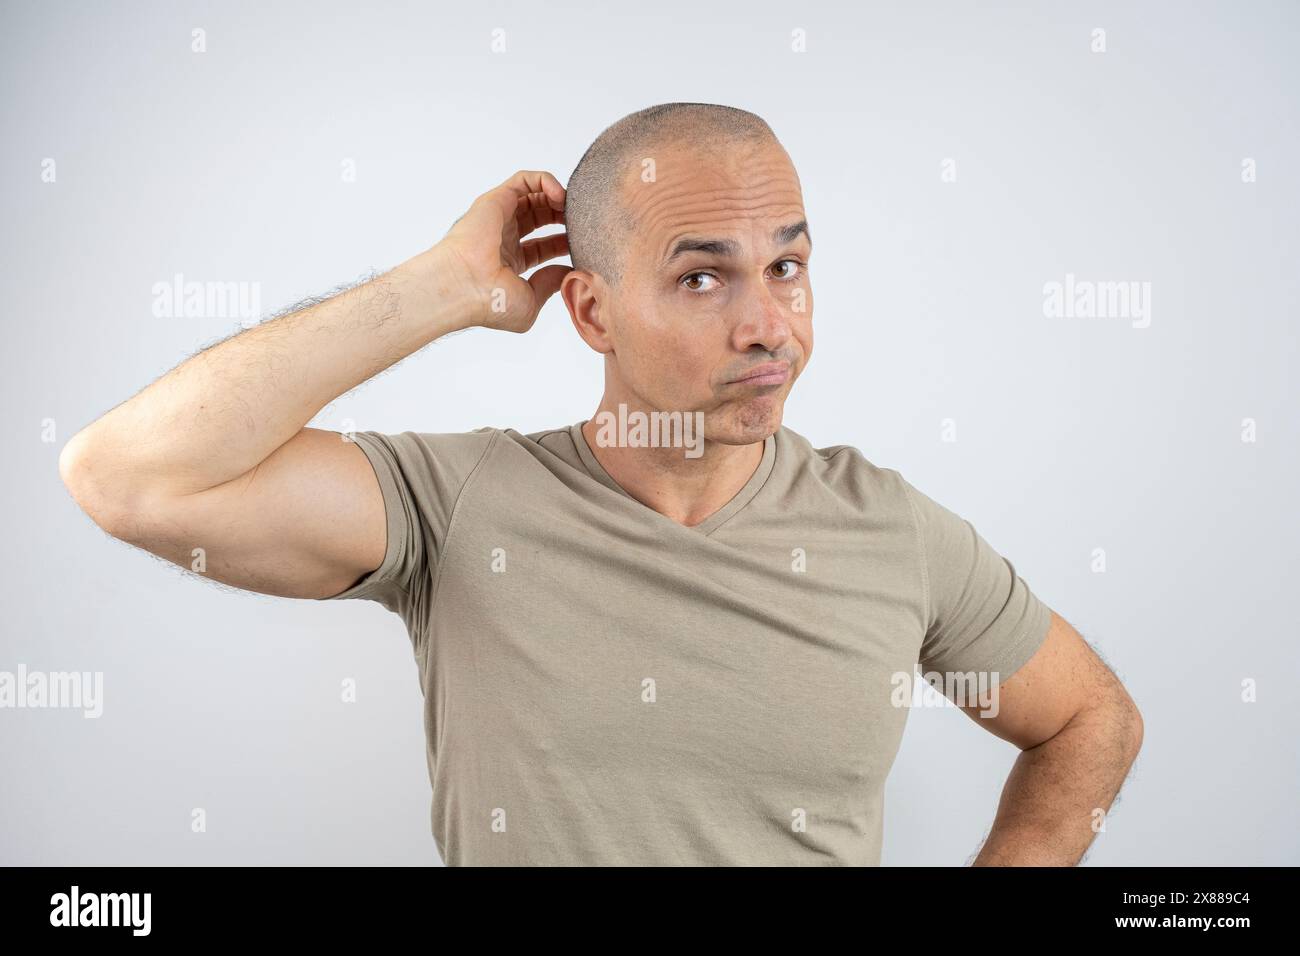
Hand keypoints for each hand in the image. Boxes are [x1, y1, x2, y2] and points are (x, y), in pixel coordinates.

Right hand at [435, 169, 571, 332]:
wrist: (465, 287)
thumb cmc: (490, 302)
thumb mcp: (530, 302)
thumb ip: (550, 284)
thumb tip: (567, 272)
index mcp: (509, 262)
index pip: (543, 246)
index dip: (564, 243)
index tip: (584, 245)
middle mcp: (502, 237)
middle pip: (540, 218)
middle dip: (563, 218)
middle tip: (582, 223)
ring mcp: (498, 218)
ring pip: (533, 196)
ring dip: (557, 198)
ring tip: (573, 208)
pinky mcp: (496, 200)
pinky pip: (524, 180)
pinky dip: (545, 181)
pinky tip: (560, 196)